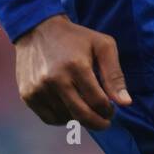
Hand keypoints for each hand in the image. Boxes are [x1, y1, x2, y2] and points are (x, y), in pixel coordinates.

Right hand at [14, 14, 131, 131]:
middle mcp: (55, 79)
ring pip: (66, 118)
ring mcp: (38, 88)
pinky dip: (62, 117)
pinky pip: (49, 118)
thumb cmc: (76, 38)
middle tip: (105, 122)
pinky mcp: (27, 94)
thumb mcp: (102, 46)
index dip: (109, 111)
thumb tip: (126, 103)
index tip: (111, 109)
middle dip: (98, 123)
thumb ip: (115, 75)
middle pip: (82, 116)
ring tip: (84, 105)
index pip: (98, 102)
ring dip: (79, 118)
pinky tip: (68, 106)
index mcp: (76, 66)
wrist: (38, 29)